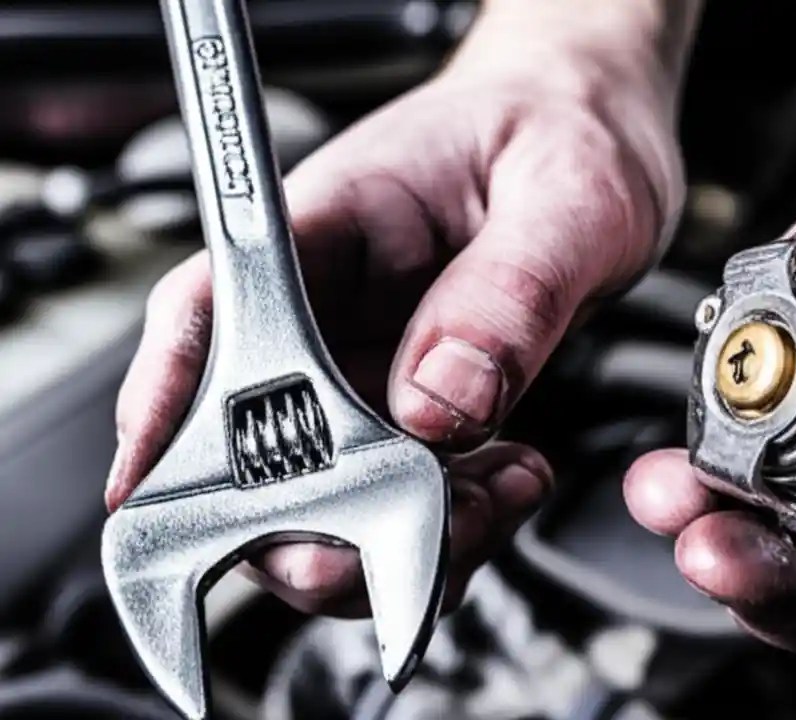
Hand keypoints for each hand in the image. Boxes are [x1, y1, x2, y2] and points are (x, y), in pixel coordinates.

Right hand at [106, 3, 690, 614]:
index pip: (210, 309)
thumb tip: (439, 400)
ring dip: (395, 527)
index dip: (165, 407)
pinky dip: (453, 519)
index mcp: (327, 226)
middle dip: (305, 515)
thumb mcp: (564, 196)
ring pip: (330, 487)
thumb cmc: (564, 127)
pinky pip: (406, 494)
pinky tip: (510, 481)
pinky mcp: (419, 409)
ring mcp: (371, 365)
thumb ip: (506, 295)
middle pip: (256, 437)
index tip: (159, 485)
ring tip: (494, 493)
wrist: (601, 137)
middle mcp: (332, 306)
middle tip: (384, 541)